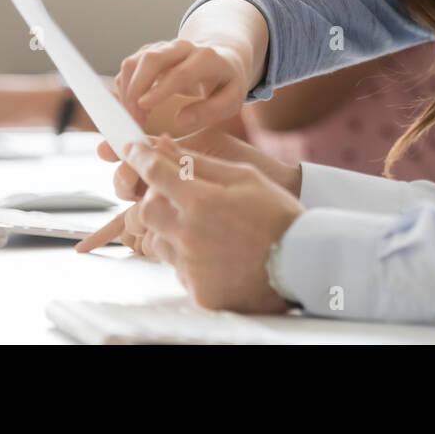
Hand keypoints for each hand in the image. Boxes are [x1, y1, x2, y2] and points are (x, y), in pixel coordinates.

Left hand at [78, 136, 302, 312]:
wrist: (302, 263)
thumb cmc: (278, 215)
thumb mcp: (245, 177)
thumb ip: (200, 162)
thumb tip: (162, 145)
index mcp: (202, 202)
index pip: (155, 173)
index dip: (139, 157)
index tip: (133, 150)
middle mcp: (190, 235)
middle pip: (146, 210)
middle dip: (154, 197)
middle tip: (175, 194)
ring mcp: (191, 266)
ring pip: (158, 240)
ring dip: (171, 229)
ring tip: (204, 228)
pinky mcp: (196, 290)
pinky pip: (177, 268)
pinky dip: (188, 257)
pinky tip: (216, 252)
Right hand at [116, 39, 251, 133]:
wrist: (222, 58)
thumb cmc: (227, 83)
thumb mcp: (232, 100)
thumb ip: (211, 111)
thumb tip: (181, 120)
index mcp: (207, 58)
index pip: (180, 72)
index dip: (160, 89)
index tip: (143, 106)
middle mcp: (182, 47)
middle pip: (151, 59)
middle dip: (136, 89)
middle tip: (134, 119)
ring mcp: (163, 48)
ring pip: (135, 61)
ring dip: (127, 91)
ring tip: (134, 118)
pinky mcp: (149, 53)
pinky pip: (129, 67)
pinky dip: (125, 88)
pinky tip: (133, 108)